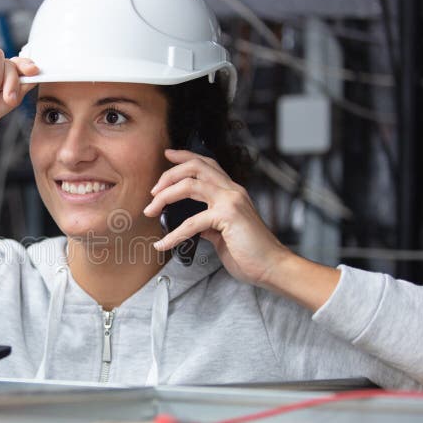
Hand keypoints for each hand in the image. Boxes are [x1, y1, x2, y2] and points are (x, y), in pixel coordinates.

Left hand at [143, 149, 290, 286]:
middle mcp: (232, 191)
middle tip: (153, 192)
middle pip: (195, 167)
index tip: (168, 155)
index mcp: (231, 192)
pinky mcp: (228, 216)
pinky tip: (163, 245)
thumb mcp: (224, 233)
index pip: (207, 164)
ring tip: (151, 210)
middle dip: (169, 175)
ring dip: (164, 196)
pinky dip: (173, 234)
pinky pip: (191, 222)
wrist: (272, 266)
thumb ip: (208, 223)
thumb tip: (190, 224)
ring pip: (190, 185)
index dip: (186, 156)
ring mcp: (231, 201)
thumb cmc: (250, 252)